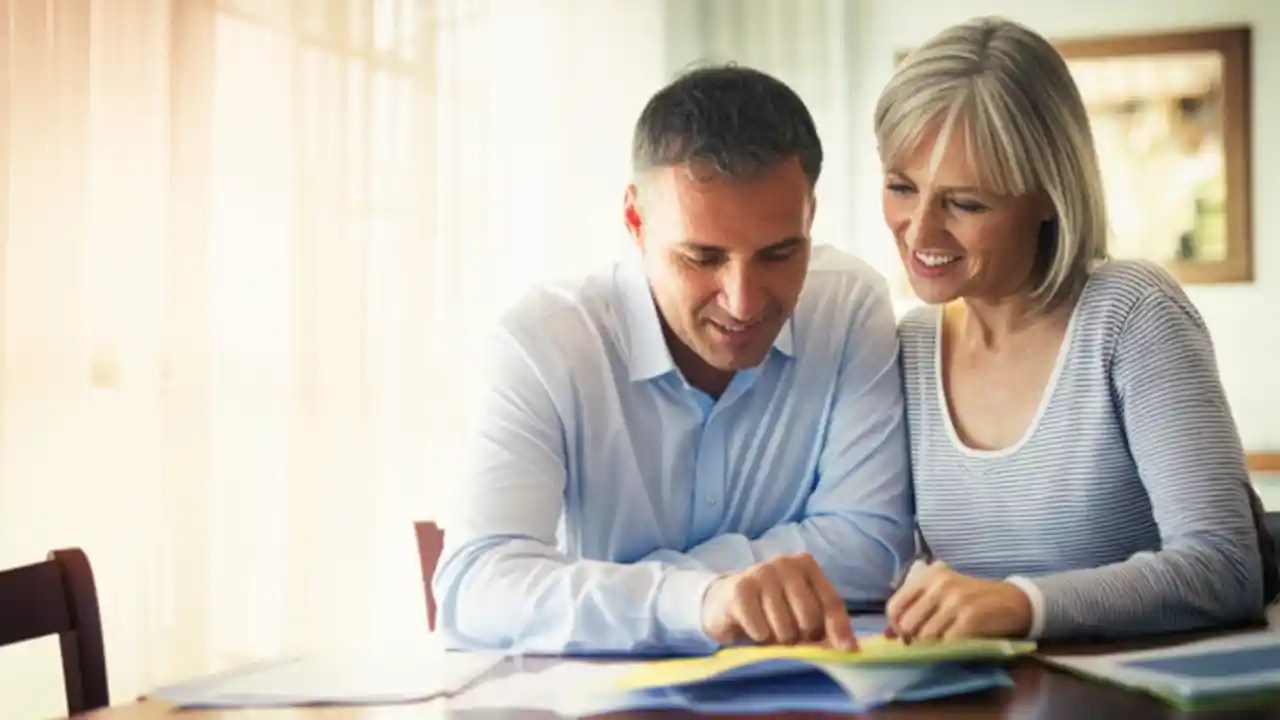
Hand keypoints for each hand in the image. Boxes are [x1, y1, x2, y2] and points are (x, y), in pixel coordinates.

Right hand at [700, 553, 855, 649]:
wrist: (724, 600)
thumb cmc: (772, 607)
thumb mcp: (802, 610)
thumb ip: (827, 625)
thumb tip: (850, 649)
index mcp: (806, 564)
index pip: (831, 602)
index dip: (839, 630)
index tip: (846, 651)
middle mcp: (784, 563)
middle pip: (809, 618)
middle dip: (802, 636)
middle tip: (790, 634)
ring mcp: (761, 573)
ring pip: (785, 628)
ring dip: (778, 639)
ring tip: (769, 629)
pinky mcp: (740, 589)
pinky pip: (761, 630)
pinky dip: (758, 637)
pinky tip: (752, 625)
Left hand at [885, 561, 1031, 641]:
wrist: (1012, 600)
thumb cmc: (973, 598)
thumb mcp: (943, 593)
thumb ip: (917, 608)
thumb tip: (888, 635)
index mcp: (928, 576)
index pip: (894, 605)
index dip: (895, 626)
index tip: (904, 636)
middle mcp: (939, 585)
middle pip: (908, 624)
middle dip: (912, 639)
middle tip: (923, 643)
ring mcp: (955, 601)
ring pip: (925, 636)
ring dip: (931, 646)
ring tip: (942, 643)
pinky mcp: (970, 618)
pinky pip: (946, 643)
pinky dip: (948, 649)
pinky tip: (956, 644)